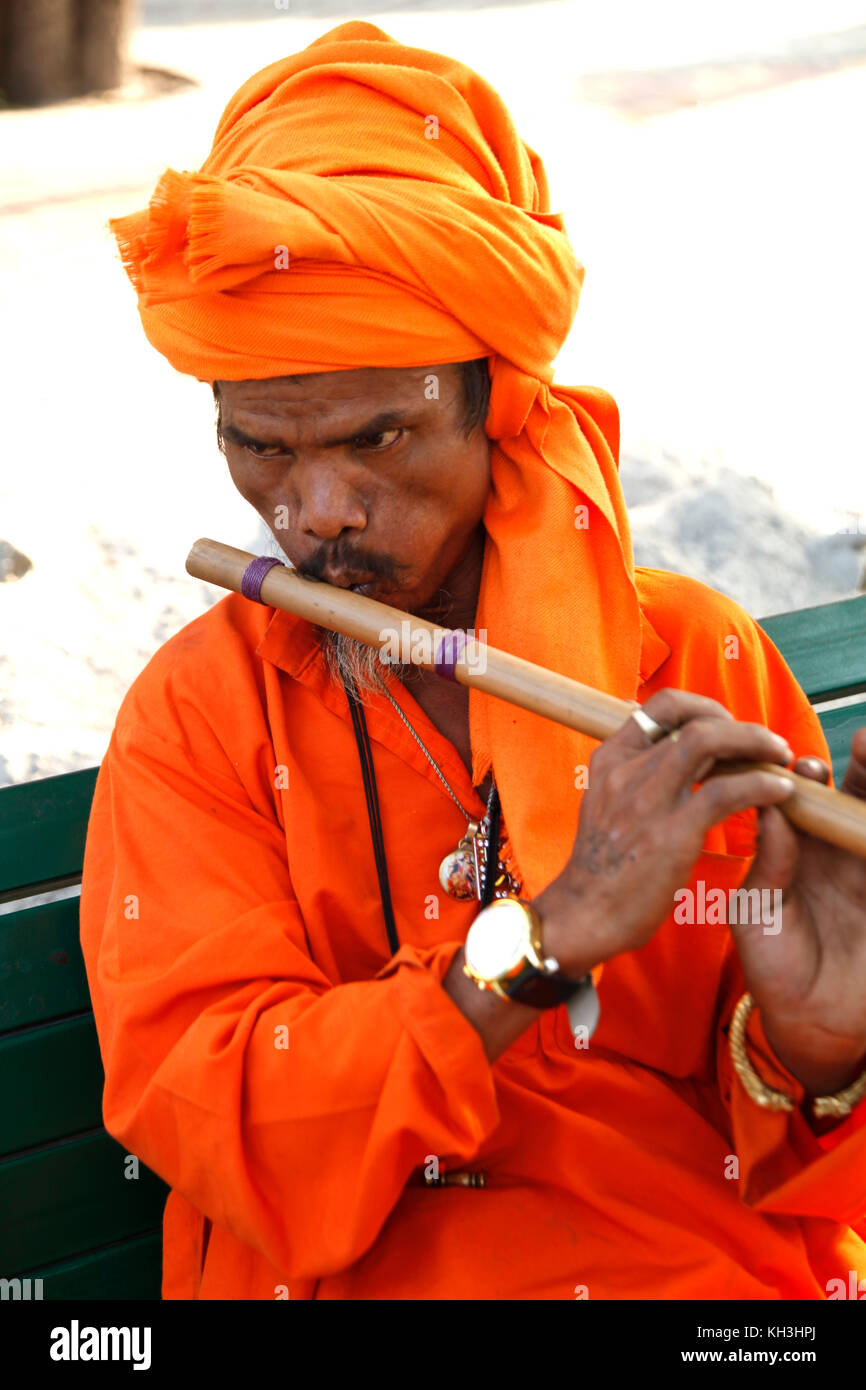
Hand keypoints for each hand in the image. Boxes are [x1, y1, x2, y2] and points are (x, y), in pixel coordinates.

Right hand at [534, 689, 795, 978]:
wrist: (582, 915)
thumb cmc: (601, 868)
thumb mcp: (606, 805)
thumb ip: (634, 777)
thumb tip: (669, 755)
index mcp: (610, 760)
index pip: (661, 705)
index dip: (704, 707)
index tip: (727, 726)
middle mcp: (626, 770)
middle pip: (693, 719)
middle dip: (740, 724)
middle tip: (766, 743)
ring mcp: (648, 799)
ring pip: (709, 741)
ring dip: (755, 742)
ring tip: (780, 756)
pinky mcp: (672, 832)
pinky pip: (726, 792)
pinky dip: (761, 785)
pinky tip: (779, 793)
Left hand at [728, 728, 865, 1096]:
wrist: (810, 1021)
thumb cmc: (774, 963)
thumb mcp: (758, 911)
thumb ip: (769, 862)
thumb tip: (772, 810)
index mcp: (800, 845)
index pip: (806, 794)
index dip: (805, 772)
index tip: (800, 761)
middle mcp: (840, 847)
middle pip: (859, 792)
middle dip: (865, 764)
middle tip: (865, 742)